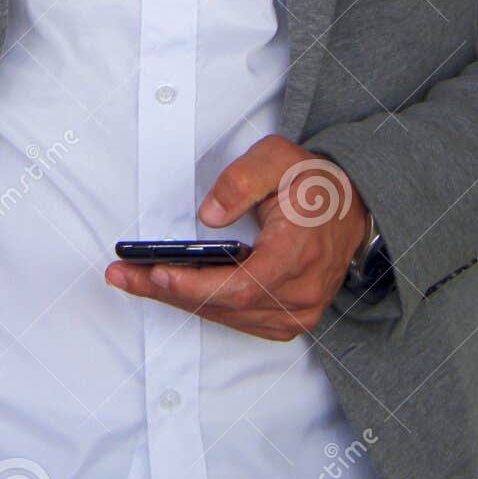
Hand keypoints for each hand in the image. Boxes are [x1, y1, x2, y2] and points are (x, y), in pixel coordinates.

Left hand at [105, 135, 367, 341]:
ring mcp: (298, 311)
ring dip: (179, 299)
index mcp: (300, 252)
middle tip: (123, 275)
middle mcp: (301, 292)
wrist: (354, 207)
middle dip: (169, 291)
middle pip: (226, 306)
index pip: (243, 285)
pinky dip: (204, 305)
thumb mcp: (278, 159)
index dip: (197, 286)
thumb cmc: (315, 183)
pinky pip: (240, 320)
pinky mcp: (290, 317)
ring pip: (229, 316)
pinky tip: (173, 289)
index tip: (157, 273)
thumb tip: (208, 215)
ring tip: (134, 278)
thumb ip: (241, 181)